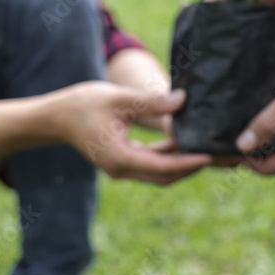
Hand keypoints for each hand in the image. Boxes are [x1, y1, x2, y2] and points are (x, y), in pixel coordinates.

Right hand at [53, 83, 210, 183]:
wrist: (57, 118)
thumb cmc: (83, 104)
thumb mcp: (118, 98)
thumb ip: (151, 101)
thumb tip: (182, 100)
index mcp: (120, 157)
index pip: (162, 166)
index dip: (188, 162)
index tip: (210, 155)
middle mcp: (121, 170)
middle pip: (165, 176)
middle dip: (191, 167)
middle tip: (217, 155)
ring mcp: (121, 170)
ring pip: (160, 174)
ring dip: (181, 163)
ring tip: (205, 147)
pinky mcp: (123, 164)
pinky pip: (151, 166)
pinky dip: (168, 158)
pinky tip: (182, 142)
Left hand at [235, 47, 274, 173]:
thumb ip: (267, 123)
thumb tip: (241, 145)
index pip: (268, 169)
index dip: (244, 161)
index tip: (223, 149)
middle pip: (273, 161)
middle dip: (250, 152)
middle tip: (224, 139)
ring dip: (260, 139)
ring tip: (237, 127)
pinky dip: (273, 129)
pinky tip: (258, 115)